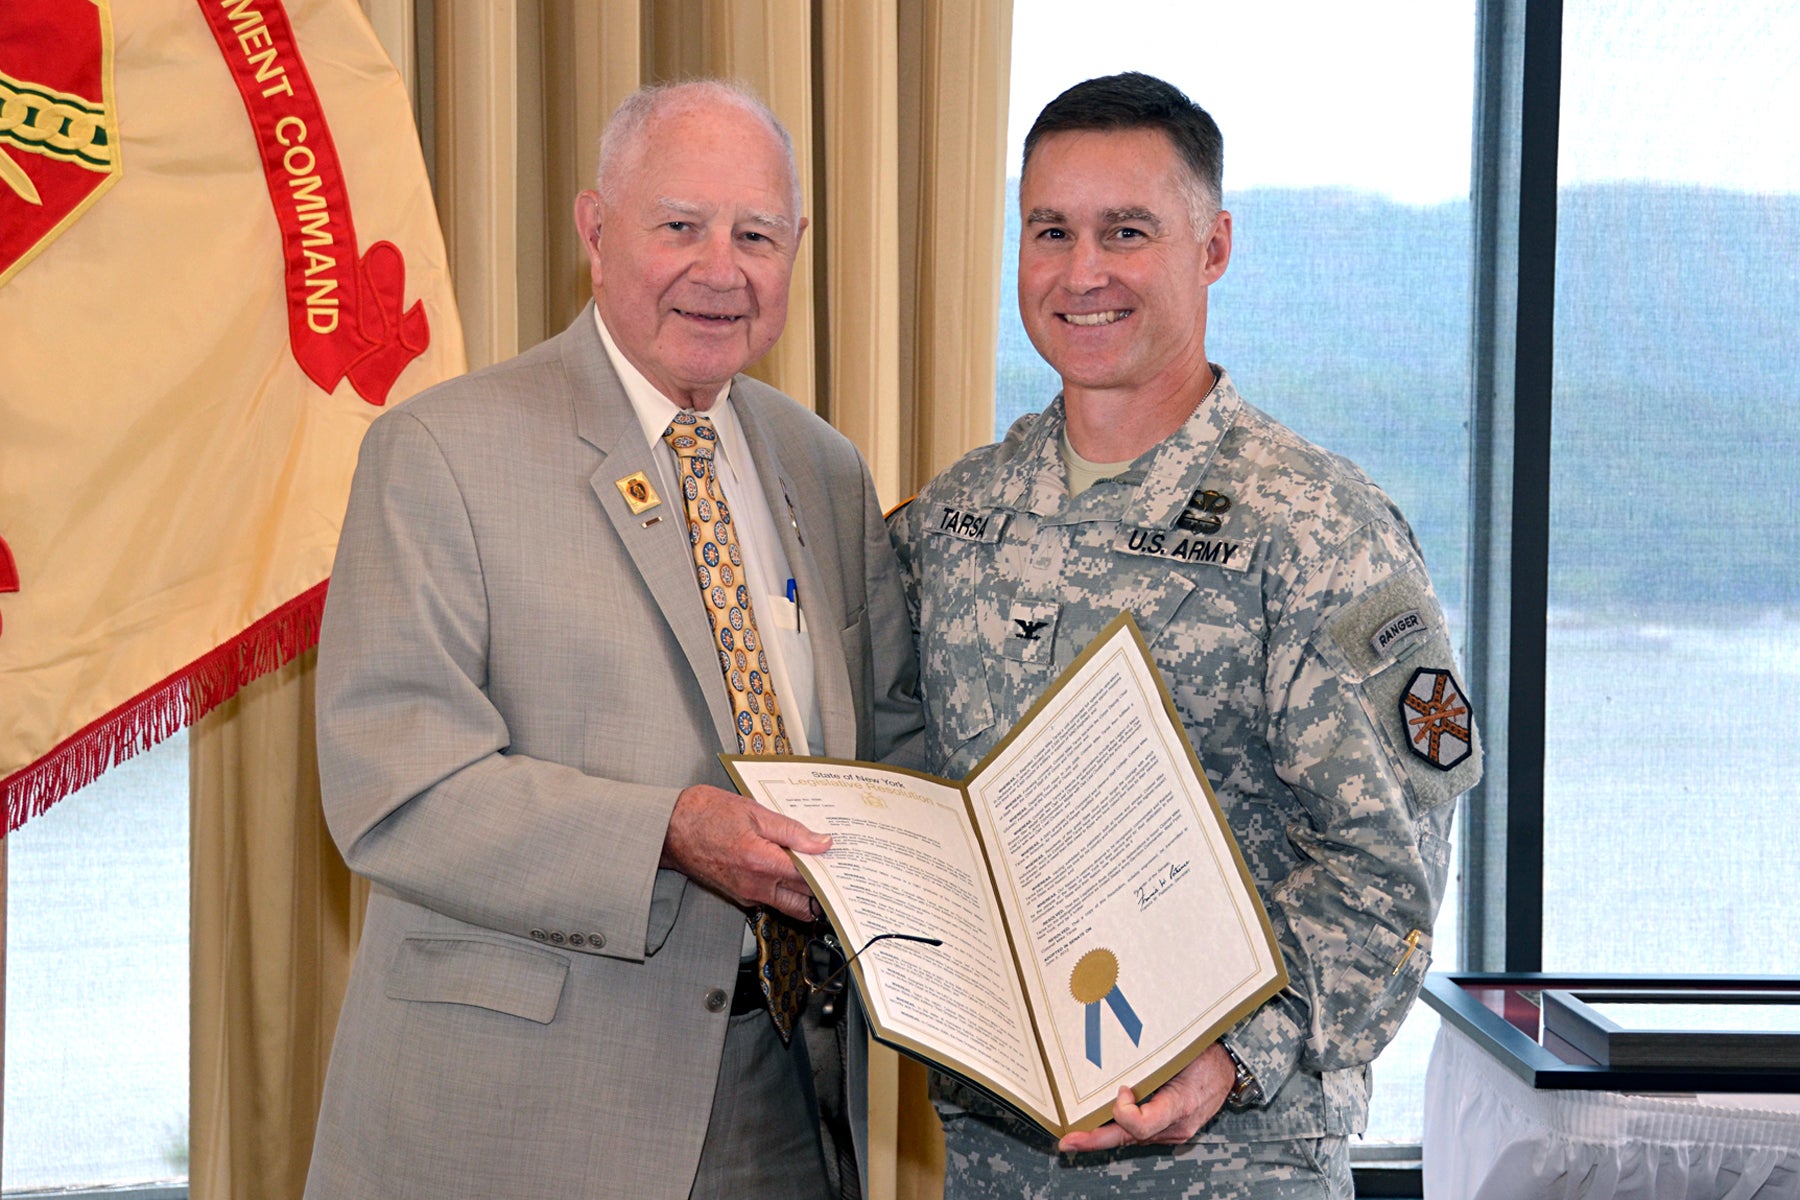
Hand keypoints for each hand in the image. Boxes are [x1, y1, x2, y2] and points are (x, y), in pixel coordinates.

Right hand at [661, 784, 829, 920]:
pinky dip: (786, 888)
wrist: (669, 828)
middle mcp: (754, 886)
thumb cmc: (704, 814)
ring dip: (805, 891)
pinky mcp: (740, 896)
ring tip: (814, 866)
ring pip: (789, 904)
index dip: (831, 871)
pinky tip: (790, 866)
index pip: (810, 878)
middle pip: (804, 900)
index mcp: (761, 862)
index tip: (842, 860)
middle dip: (823, 887)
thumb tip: (822, 842)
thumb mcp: (754, 812)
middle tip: (834, 868)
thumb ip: (792, 830)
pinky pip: (772, 898)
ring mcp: (746, 894)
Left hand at [1056, 1042, 1235, 1152]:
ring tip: (1076, 1136)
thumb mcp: (1183, 1052)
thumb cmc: (1207, 1056)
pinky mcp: (1169, 1128)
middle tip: (1069, 1142)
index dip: (1123, 1111)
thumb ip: (1153, 1060)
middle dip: (1095, 1140)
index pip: (1142, 1125)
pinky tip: (1100, 1127)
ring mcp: (1173, 1131)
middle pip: (1129, 1138)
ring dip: (1102, 1137)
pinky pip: (1140, 1134)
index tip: (1121, 1088)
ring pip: (1131, 1139)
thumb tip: (1118, 1058)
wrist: (1230, 1068)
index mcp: (1180, 1105)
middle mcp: (1176, 1125)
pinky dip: (1119, 1130)